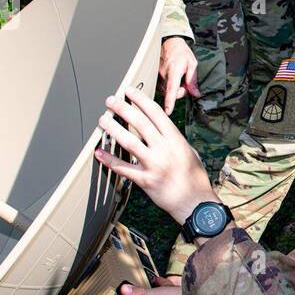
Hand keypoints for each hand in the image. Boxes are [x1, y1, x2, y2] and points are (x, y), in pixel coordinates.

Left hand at [94, 86, 213, 223]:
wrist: (195, 203)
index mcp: (176, 140)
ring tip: (103, 120)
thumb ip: (175, 140)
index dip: (141, 100)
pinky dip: (110, 160)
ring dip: (113, 129)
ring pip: (129, 143)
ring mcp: (154, 165)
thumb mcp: (190, 152)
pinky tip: (99, 152)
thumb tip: (162, 129)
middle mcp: (165, 150)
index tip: (129, 91)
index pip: (156, 114)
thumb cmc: (194, 178)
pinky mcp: (146, 180)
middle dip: (123, 109)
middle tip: (111, 101)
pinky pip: (124, 169)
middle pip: (140, 124)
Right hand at [159, 37, 199, 114]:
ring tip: (179, 78)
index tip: (168, 111)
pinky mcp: (156, 77)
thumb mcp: (192, 64)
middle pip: (173, 93)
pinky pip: (163, 88)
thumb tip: (196, 94)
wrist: (170, 43)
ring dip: (175, 89)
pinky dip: (169, 86)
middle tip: (186, 83)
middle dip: (181, 92)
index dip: (170, 101)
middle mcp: (164, 75)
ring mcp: (158, 76)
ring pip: (168, 91)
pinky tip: (173, 78)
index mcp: (174, 71)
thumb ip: (193, 80)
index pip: (172, 89)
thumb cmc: (182, 52)